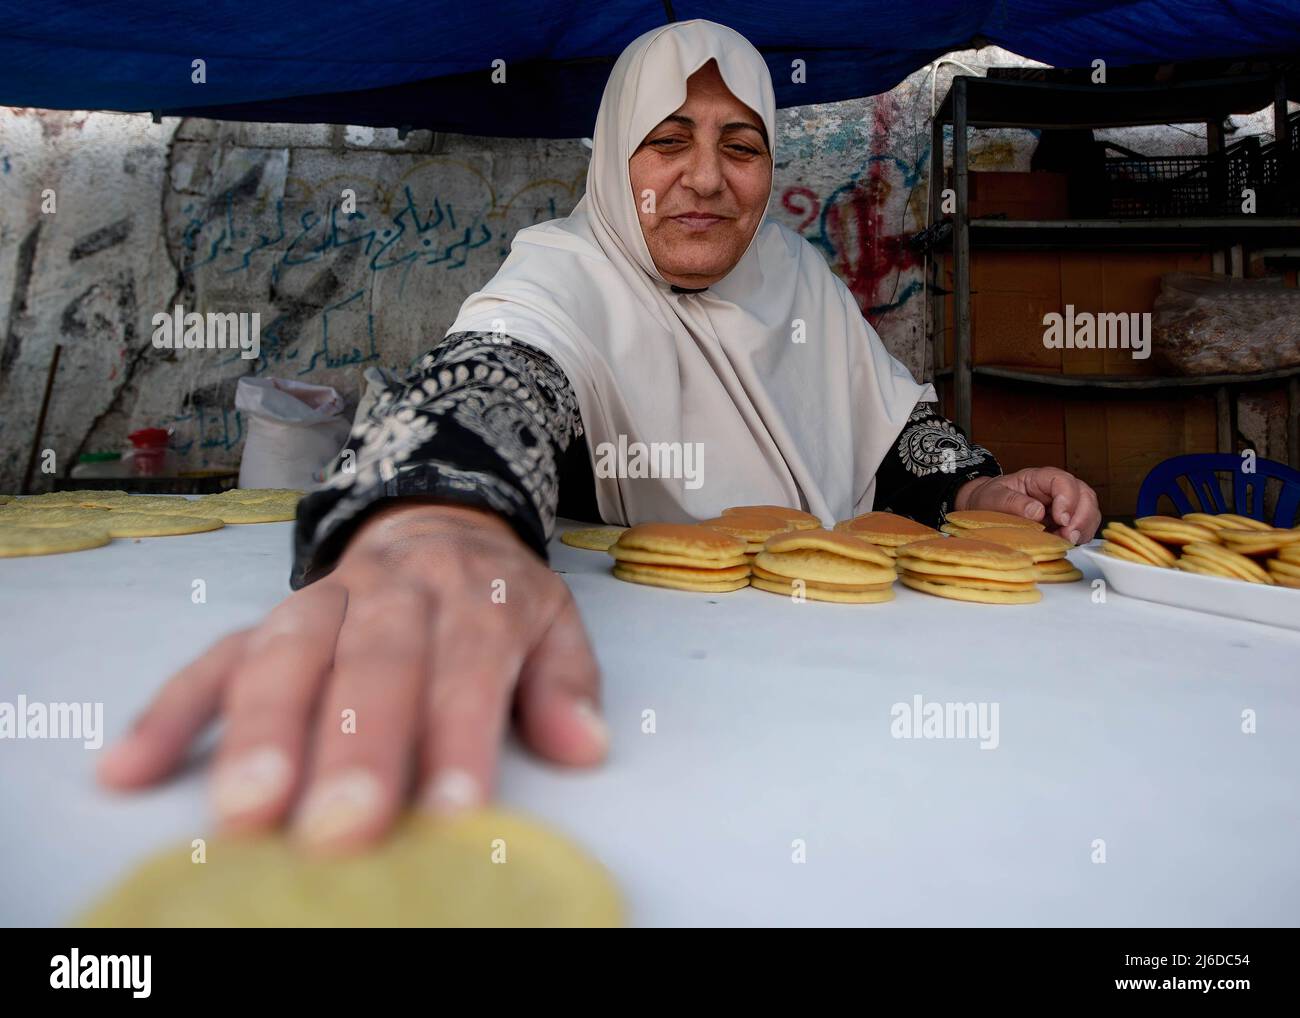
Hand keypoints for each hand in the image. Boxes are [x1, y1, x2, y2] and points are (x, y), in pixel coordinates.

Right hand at [96, 501, 606, 854]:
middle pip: (374, 662)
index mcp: (473, 594)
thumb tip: (584, 747)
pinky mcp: (266, 618)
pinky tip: (131, 770)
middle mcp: (393, 592)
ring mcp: (322, 601)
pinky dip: (170, 711)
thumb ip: (566, 682)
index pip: (467, 666)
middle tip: (342, 827)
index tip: (453, 811)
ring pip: (285, 652)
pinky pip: (212, 657)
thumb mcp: (552, 620)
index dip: (459, 736)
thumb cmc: (497, 596)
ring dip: (261, 729)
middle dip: (356, 744)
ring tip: (243, 811)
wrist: (437, 522)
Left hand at [955, 467, 1100, 544]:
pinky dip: (1082, 535)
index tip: (1061, 518)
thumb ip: (1013, 502)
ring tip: (1068, 542)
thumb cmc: (989, 500)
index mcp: (1039, 478)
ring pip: (1090, 510)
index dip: (1067, 499)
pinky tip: (1068, 543)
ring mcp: (1064, 505)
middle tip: (1068, 535)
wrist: (984, 509)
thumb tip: (1037, 511)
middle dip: (1082, 516)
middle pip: (1084, 495)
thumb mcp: (993, 498)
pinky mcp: (1066, 521)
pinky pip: (1085, 525)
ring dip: (1084, 528)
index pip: (1063, 481)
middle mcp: (1057, 490)